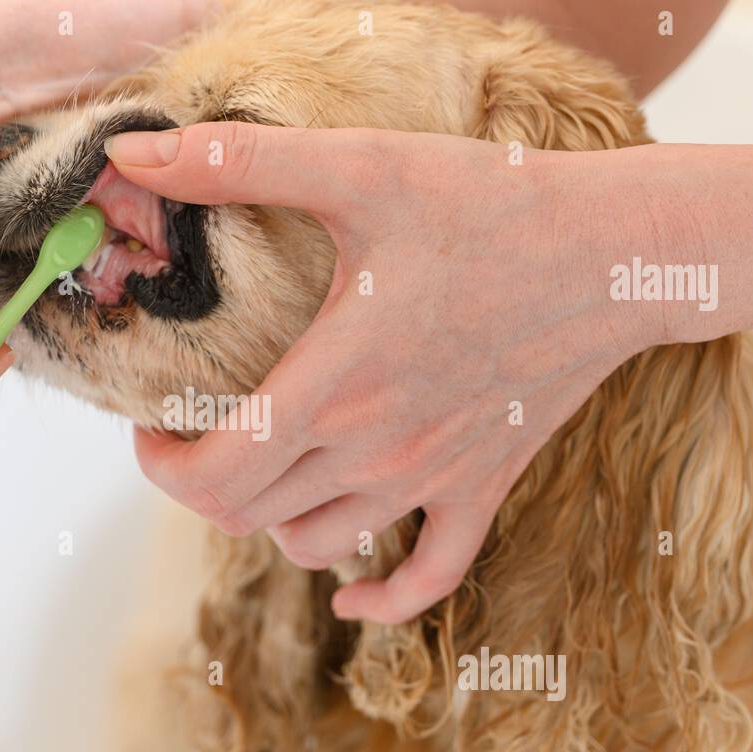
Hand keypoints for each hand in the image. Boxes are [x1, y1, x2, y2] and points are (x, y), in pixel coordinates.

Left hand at [106, 123, 664, 622]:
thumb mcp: (361, 168)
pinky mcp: (484, 489)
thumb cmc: (491, 204)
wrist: (619, 249)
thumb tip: (133, 151)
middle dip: (200, 480)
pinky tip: (352, 595)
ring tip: (263, 464)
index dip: (159, 463)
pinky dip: (381, 600)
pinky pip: (430, 580)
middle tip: (194, 430)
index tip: (153, 419)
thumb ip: (240, 162)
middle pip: (247, 516)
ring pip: (315, 546)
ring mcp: (433, 481)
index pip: (210, 479)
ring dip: (269, 517)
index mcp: (334, 387)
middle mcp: (376, 451)